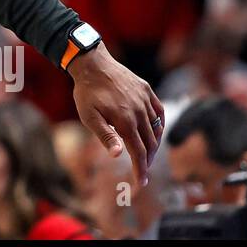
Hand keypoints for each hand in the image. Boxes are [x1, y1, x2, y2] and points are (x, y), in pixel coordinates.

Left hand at [68, 44, 164, 187]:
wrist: (92, 64)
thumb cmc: (87, 93)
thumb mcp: (89, 116)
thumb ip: (105, 136)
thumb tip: (119, 155)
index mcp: (125, 121)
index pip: (138, 152)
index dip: (141, 170)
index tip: (142, 183)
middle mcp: (139, 111)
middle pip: (150, 143)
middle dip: (148, 161)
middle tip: (143, 172)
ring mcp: (145, 100)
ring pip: (156, 129)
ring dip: (154, 145)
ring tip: (147, 155)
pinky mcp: (147, 90)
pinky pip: (159, 112)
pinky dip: (159, 125)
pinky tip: (155, 132)